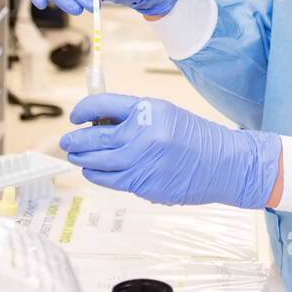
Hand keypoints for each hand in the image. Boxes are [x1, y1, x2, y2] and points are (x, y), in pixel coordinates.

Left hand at [60, 93, 281, 208]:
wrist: (225, 163)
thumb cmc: (194, 136)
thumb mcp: (164, 114)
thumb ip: (132, 117)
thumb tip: (96, 123)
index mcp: (148, 110)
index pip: (102, 106)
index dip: (82, 110)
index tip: (75, 117)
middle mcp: (144, 135)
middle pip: (95, 137)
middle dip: (75, 139)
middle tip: (66, 141)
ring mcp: (143, 163)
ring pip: (98, 162)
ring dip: (82, 159)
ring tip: (76, 156)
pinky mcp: (145, 185)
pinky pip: (111, 181)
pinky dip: (96, 175)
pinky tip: (92, 171)